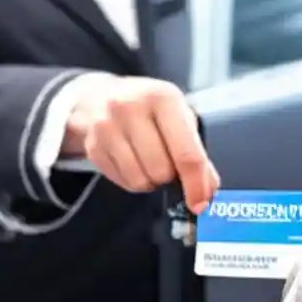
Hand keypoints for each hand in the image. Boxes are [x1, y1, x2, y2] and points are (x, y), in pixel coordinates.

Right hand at [63, 74, 218, 211]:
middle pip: (162, 171)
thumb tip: (208, 189)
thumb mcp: (176, 115)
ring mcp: (107, 127)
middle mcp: (132, 108)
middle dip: (168, 176)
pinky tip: (130, 160)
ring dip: (149, 180)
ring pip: (140, 180)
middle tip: (166, 162)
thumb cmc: (146, 107)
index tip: (200, 203)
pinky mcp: (93, 146)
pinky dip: (131, 179)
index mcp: (163, 98)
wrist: (97, 97)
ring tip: (147, 161)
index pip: (186, 153)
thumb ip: (195, 150)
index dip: (196, 184)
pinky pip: (121, 181)